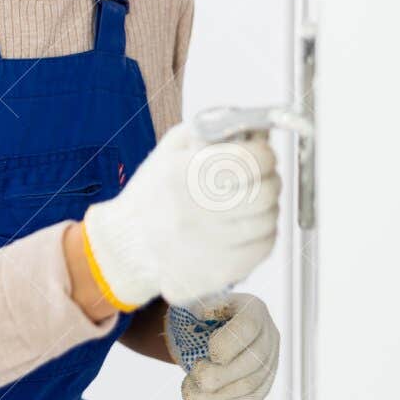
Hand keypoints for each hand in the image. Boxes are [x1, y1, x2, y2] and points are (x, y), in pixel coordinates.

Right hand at [79, 120, 279, 308]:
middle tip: (256, 178)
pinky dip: (261, 232)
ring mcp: (210, 245)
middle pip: (265, 191)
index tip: (260, 153)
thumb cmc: (152, 196)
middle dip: (268, 179)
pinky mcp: (222, 270)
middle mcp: (195, 212)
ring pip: (269, 218)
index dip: (263, 153)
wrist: (129, 245)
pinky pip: (265, 245)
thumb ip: (210, 131)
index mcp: (181, 176)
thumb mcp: (169, 150)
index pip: (249, 160)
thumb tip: (255, 130)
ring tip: (244, 204)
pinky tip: (240, 226)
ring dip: (265, 207)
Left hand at [174, 293, 279, 399]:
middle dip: (217, 375)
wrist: (212, 328)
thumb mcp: (196, 299)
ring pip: (249, 388)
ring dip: (214, 397)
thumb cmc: (202, 311)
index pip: (248, 328)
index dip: (226, 342)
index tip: (208, 348)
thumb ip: (194, 301)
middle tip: (193, 372)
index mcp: (254, 309)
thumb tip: (200, 313)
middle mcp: (269, 337)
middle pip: (252, 363)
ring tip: (188, 393)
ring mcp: (269, 365)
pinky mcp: (262, 387)